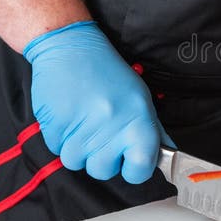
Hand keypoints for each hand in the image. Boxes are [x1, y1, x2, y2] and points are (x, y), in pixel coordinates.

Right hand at [24, 21, 171, 183]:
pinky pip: (57, 149)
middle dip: (101, 158)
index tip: (130, 161)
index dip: (134, 170)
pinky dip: (61, 137)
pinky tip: (69, 115)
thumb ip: (153, 130)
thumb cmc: (108, 72)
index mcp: (138, 122)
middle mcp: (111, 128)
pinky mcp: (55, 127)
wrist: (70, 48)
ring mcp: (80, 129)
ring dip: (79, 148)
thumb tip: (165, 155)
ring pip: (76, 162)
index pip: (140, 170)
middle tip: (101, 133)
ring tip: (84, 122)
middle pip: (103, 172)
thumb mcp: (139, 98)